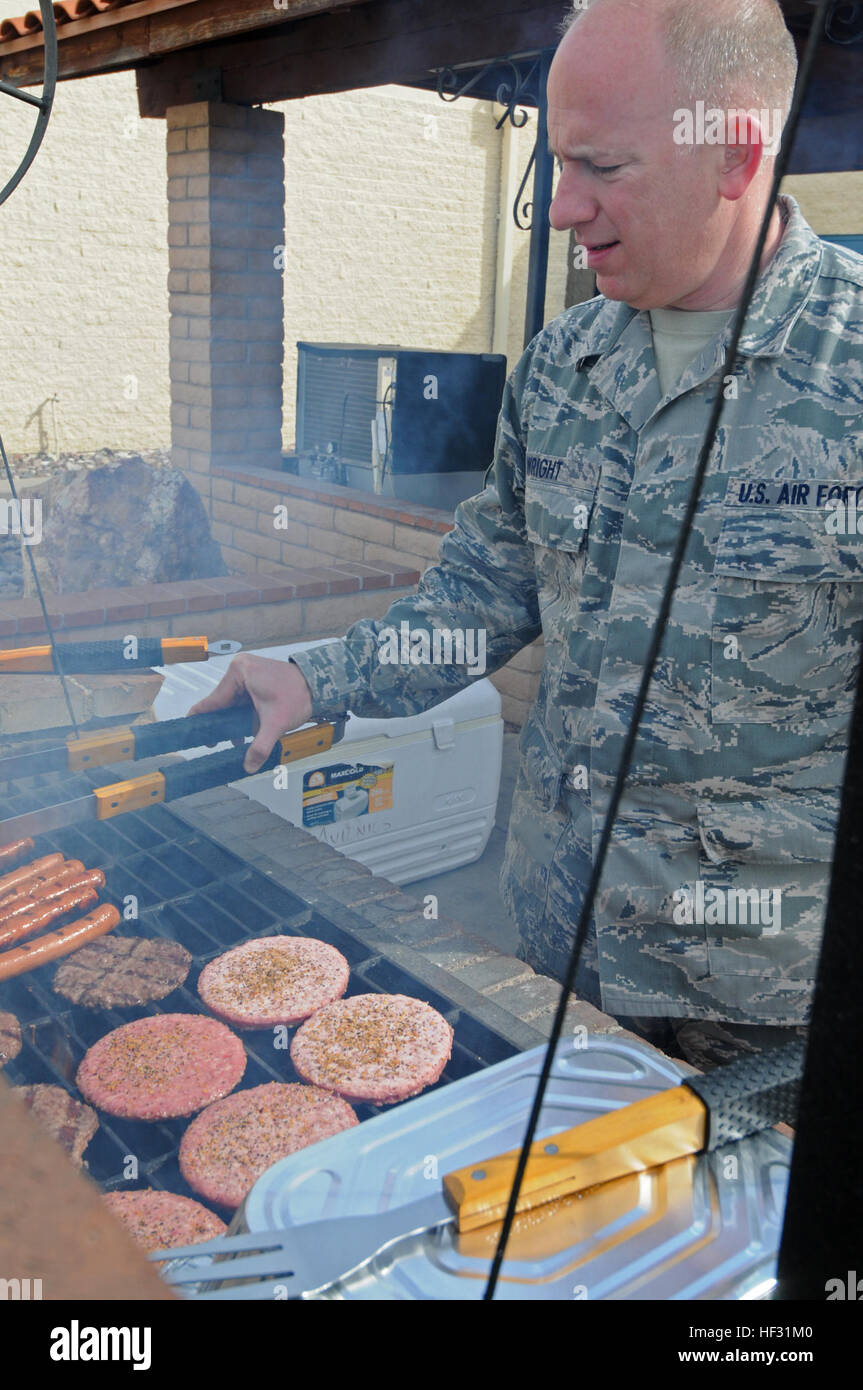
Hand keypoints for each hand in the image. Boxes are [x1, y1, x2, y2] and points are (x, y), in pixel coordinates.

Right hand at [188, 654, 314, 773]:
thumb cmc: (298, 696)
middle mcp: (239, 669)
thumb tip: (248, 766)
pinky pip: (241, 699)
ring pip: (231, 703)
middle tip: (214, 744)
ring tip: (234, 742)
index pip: (212, 700)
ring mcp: (247, 673)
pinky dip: (241, 715)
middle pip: (221, 702)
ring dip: (232, 722)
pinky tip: (243, 733)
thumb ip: (261, 746)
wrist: (319, 685)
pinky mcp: (255, 679)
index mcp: (239, 672)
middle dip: (221, 724)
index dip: (201, 719)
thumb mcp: (276, 723)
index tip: (191, 733)